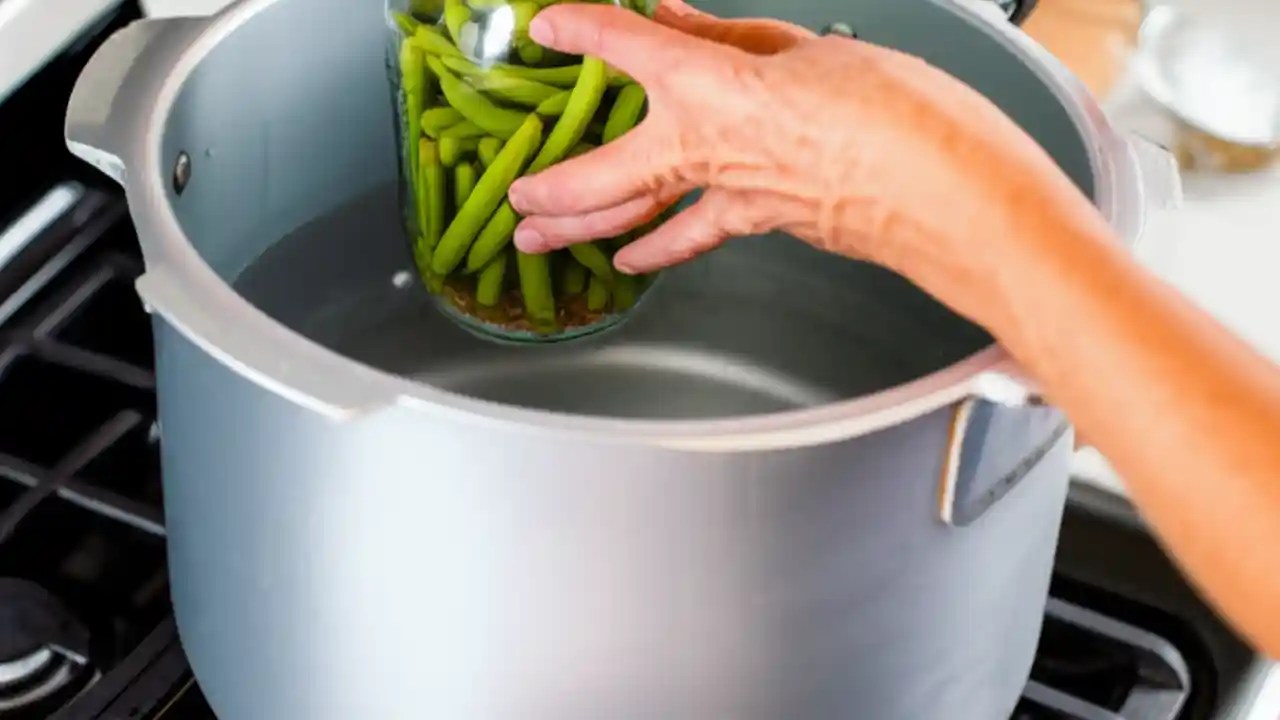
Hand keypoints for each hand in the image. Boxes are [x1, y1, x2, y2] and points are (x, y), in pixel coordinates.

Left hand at [507, 4, 1100, 327]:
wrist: (957, 198)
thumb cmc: (905, 116)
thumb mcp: (812, 49)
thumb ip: (731, 38)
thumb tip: (674, 18)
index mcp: (715, 86)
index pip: (627, 49)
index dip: (582, 32)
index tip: (547, 24)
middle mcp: (711, 150)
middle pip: (607, 174)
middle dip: (553, 188)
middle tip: (514, 204)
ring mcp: (736, 199)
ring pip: (640, 218)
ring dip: (584, 231)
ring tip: (540, 244)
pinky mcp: (768, 225)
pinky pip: (697, 233)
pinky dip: (661, 244)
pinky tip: (638, 257)